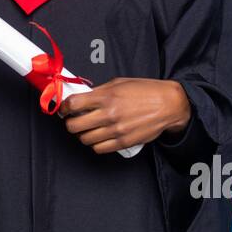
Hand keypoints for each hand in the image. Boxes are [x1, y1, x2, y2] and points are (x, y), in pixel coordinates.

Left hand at [56, 78, 191, 154]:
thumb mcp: (119, 83)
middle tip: (73, 120)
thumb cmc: (145, 91)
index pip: (73, 104)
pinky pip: (99, 148)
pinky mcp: (124, 142)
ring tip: (87, 129)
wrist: (168, 104)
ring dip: (83, 134)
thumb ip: (99, 91)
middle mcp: (109, 114)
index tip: (64, 108)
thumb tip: (82, 97)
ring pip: (85, 139)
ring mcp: (116, 130)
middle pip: (74, 125)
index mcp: (106, 96)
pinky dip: (95, 144)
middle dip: (70, 123)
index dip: (64, 107)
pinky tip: (98, 137)